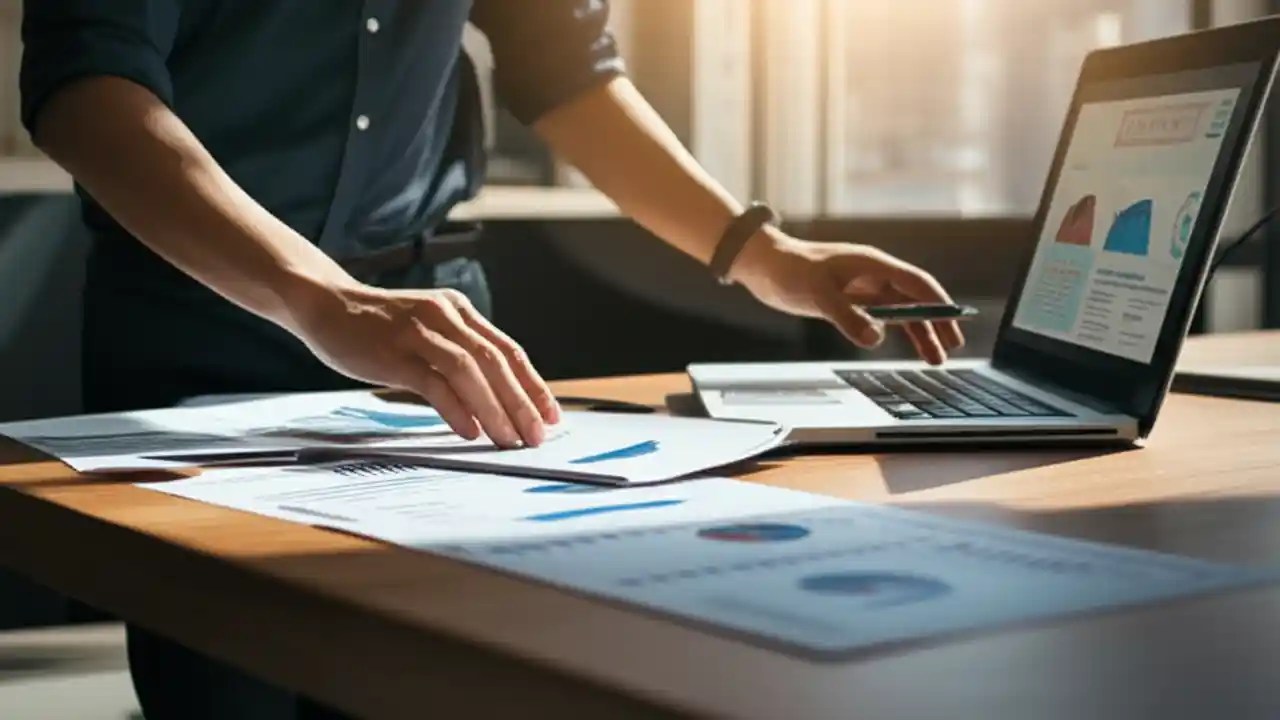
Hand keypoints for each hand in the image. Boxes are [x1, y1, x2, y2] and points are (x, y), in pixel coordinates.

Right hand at [291, 281, 559, 446]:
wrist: (325, 304)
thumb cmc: (379, 327)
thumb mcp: (428, 332)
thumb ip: (459, 355)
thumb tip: (496, 400)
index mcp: (459, 311)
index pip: (509, 350)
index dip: (534, 385)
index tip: (551, 417)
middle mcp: (445, 316)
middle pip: (496, 362)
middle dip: (522, 403)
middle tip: (536, 436)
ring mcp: (419, 333)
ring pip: (470, 372)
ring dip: (494, 409)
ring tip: (509, 439)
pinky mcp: (393, 352)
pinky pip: (433, 382)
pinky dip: (455, 409)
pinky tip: (468, 431)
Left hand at [731, 232, 965, 364]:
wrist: (764, 266)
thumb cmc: (790, 271)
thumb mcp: (818, 295)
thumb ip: (847, 317)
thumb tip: (875, 338)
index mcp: (873, 265)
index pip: (916, 283)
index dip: (937, 303)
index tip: (953, 323)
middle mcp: (874, 275)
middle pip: (915, 299)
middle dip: (936, 322)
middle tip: (953, 346)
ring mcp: (863, 288)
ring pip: (901, 311)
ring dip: (919, 332)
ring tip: (936, 358)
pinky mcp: (850, 300)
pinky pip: (882, 317)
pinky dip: (895, 332)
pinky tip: (904, 348)